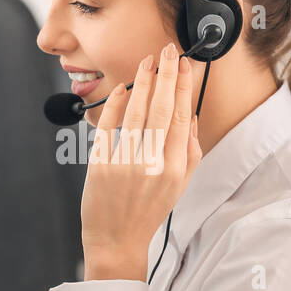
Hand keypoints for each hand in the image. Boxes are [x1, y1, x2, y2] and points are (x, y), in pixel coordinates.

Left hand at [80, 44, 201, 279]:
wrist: (118, 240)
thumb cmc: (148, 210)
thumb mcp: (180, 185)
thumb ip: (189, 150)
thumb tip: (189, 115)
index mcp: (174, 168)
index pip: (181, 117)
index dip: (184, 86)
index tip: (185, 65)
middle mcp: (152, 164)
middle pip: (160, 109)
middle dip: (166, 74)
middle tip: (168, 50)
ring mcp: (125, 164)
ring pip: (136, 113)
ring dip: (142, 82)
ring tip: (147, 61)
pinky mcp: (101, 165)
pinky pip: (109, 126)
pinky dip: (116, 104)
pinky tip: (123, 88)